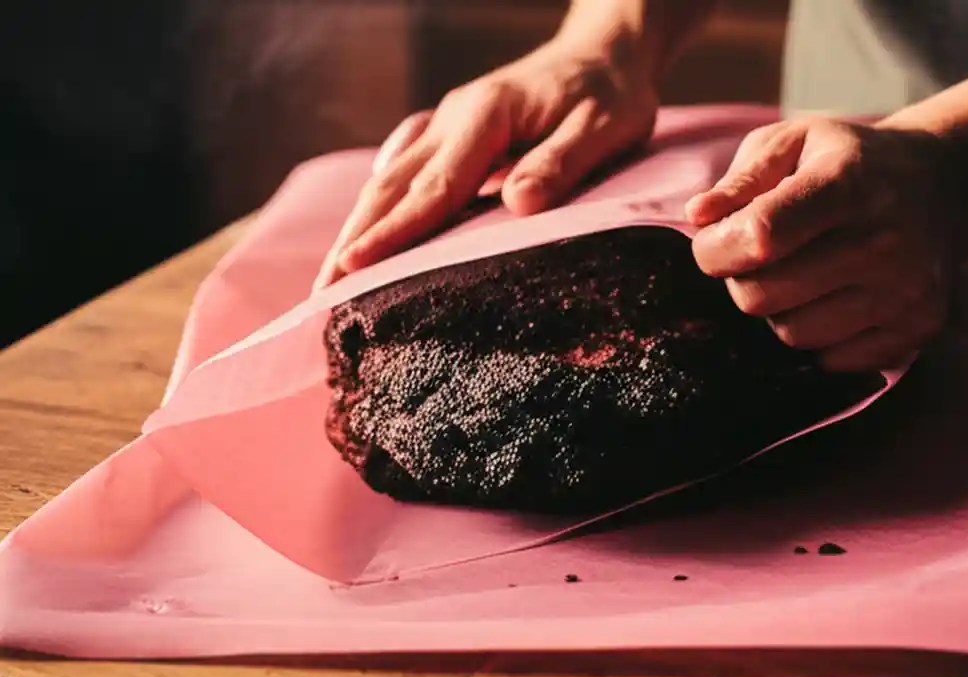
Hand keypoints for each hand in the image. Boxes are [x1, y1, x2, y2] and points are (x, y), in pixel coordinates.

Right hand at [314, 40, 659, 289]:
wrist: (604, 52)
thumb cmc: (610, 94)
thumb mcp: (605, 127)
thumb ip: (562, 163)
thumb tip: (520, 204)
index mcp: (486, 117)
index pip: (432, 188)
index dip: (391, 233)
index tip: (350, 268)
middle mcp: (453, 118)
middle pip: (392, 186)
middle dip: (353, 240)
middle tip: (318, 295)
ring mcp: (447, 122)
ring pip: (390, 178)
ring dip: (358, 226)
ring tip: (330, 276)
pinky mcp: (451, 130)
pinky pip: (406, 166)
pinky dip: (383, 201)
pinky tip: (368, 226)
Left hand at [685, 117, 967, 372]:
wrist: (942, 183)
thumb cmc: (849, 162)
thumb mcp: (793, 142)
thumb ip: (740, 179)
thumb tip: (698, 217)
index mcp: (848, 183)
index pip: (761, 236)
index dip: (716, 250)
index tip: (712, 244)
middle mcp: (884, 240)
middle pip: (764, 296)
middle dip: (741, 281)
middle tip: (756, 259)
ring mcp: (906, 290)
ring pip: (793, 335)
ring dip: (780, 311)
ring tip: (800, 274)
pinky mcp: (918, 327)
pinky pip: (832, 359)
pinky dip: (819, 335)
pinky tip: (833, 297)